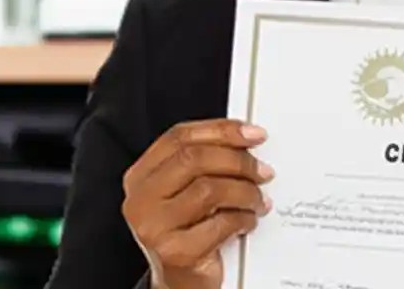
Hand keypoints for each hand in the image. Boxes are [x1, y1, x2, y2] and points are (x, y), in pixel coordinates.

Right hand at [121, 119, 273, 288]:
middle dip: (238, 161)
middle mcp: (141, 201)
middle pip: (194, 159)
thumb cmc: (186, 233)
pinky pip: (220, 223)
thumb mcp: (186, 192)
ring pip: (210, 189)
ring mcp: (154, 228)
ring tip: (258, 200)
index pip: (179, 137)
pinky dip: (243, 219)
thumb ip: (203, 164)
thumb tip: (245, 140)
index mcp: (141, 177)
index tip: (252, 133)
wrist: (181, 283)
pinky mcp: (176, 253)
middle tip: (262, 171)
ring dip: (245, 192)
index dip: (220, 130)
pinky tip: (247, 221)